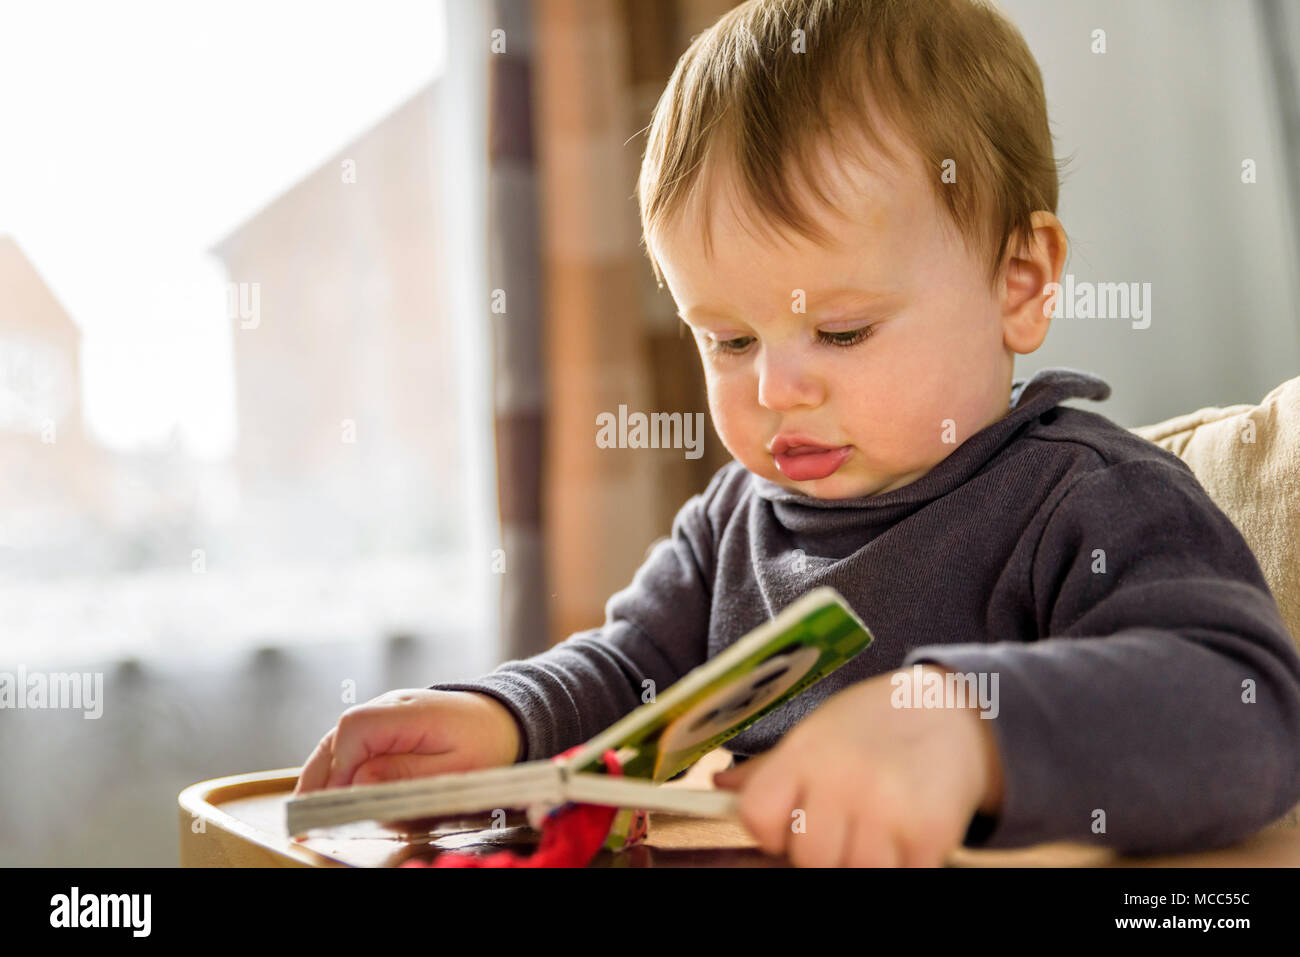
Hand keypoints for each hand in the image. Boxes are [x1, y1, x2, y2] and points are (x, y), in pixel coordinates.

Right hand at [293, 689, 521, 794]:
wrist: (502, 719)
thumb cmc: (484, 744)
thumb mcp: (454, 768)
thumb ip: (406, 773)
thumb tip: (359, 781)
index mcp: (408, 712)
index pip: (356, 728)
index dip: (340, 766)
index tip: (336, 802)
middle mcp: (388, 706)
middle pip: (337, 736)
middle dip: (319, 777)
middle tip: (308, 819)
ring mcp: (382, 712)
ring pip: (336, 740)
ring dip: (321, 775)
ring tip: (310, 812)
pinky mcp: (382, 723)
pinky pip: (349, 744)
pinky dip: (335, 768)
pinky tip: (329, 794)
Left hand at [712, 665, 1002, 866]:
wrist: (951, 710)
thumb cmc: (872, 727)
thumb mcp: (815, 734)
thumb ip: (768, 771)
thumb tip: (719, 787)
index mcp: (805, 753)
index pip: (757, 817)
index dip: (772, 831)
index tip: (793, 823)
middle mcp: (841, 779)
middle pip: (808, 858)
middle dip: (823, 851)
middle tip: (845, 827)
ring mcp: (886, 807)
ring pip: (854, 874)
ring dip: (864, 861)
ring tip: (876, 830)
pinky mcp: (929, 832)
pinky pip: (903, 876)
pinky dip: (903, 864)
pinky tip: (905, 836)